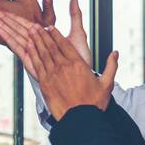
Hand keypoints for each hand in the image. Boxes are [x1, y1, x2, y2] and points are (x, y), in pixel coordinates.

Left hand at [0, 9, 116, 120]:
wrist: (80, 120)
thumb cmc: (94, 103)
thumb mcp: (107, 83)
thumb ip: (111, 66)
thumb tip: (116, 53)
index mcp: (78, 64)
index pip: (65, 44)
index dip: (56, 34)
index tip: (50, 27)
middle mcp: (64, 66)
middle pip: (51, 46)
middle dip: (43, 34)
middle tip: (36, 25)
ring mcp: (53, 74)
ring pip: (42, 53)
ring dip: (36, 41)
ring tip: (30, 32)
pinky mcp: (45, 83)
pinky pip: (36, 65)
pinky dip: (32, 55)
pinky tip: (28, 48)